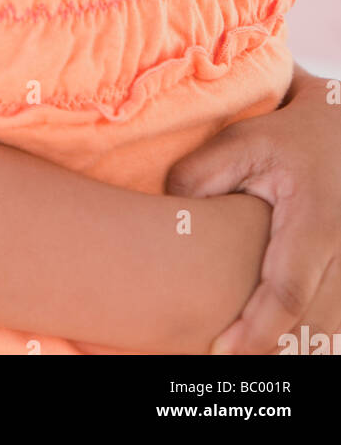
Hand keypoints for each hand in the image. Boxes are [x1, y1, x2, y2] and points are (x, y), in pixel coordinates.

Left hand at [166, 67, 340, 354]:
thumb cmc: (287, 139)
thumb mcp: (242, 140)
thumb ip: (201, 173)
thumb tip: (170, 213)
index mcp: (316, 221)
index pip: (288, 291)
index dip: (257, 329)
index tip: (221, 351)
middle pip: (311, 325)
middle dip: (268, 347)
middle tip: (219, 355)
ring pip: (326, 330)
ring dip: (288, 346)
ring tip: (239, 349)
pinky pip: (334, 324)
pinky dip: (304, 337)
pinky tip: (267, 339)